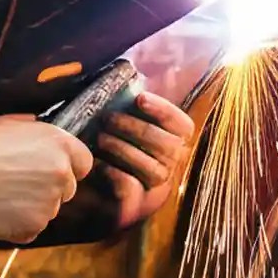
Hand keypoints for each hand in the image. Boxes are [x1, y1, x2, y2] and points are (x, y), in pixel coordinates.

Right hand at [0, 115, 93, 242]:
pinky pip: (32, 228)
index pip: (84, 162)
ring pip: (49, 209)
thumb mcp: (9, 123)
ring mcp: (50, 205)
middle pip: (68, 188)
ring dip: (32, 206)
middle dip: (48, 188)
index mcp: (61, 145)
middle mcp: (62, 175)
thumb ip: (35, 130)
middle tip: (18, 184)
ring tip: (1, 196)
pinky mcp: (33, 228)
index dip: (68, 167)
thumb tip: (41, 132)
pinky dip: (18, 224)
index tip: (51, 170)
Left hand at [96, 92, 194, 228]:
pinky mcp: (138, 206)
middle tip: (108, 119)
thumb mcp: (125, 124)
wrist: (94, 193)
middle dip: (136, 129)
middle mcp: (172, 165)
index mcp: (174, 142)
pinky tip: (100, 165)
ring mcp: (157, 187)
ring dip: (123, 150)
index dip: (164, 111)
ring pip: (152, 168)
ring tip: (99, 139)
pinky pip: (133, 189)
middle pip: (168, 146)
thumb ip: (132, 105)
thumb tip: (128, 71)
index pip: (183, 126)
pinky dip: (116, 176)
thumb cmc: (113, 148)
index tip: (139, 98)